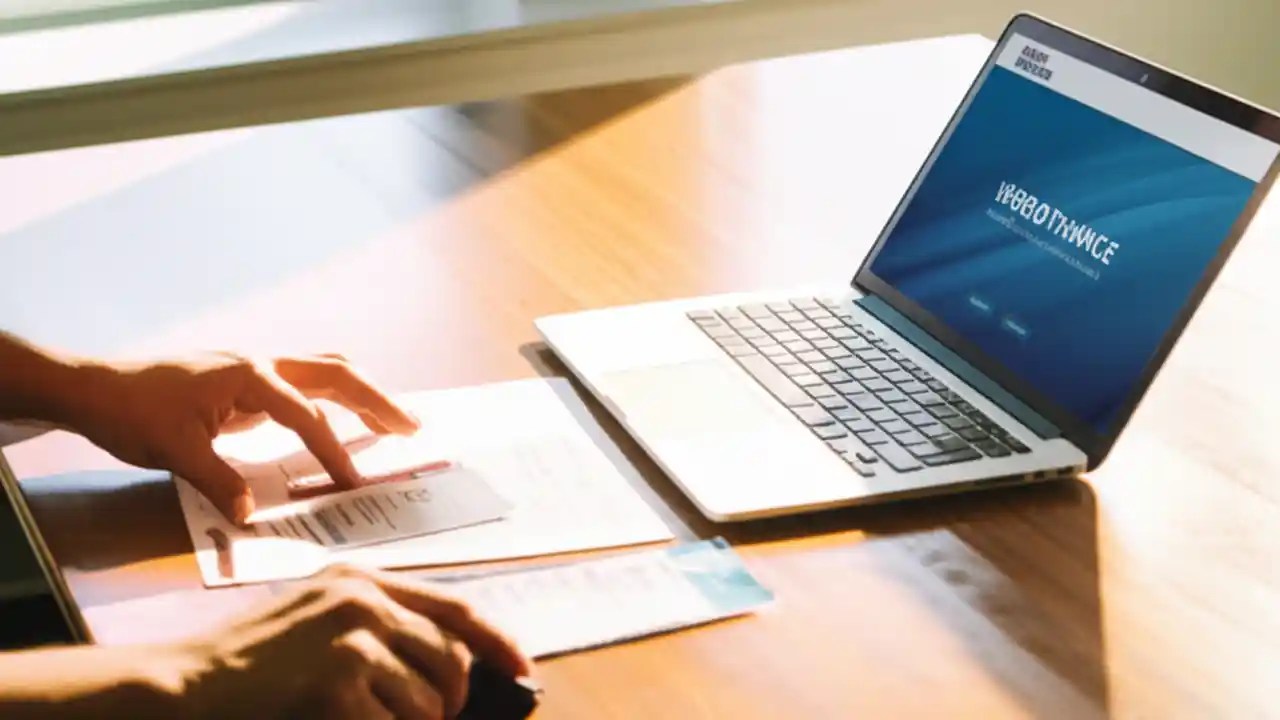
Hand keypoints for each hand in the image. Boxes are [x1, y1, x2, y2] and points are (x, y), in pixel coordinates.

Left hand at [67, 353, 418, 523]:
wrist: (95, 388)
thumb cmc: (133, 414)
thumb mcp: (175, 453)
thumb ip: (220, 482)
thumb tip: (253, 515)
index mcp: (250, 375)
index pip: (308, 416)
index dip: (334, 451)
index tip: (353, 484)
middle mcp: (261, 363)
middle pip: (335, 375)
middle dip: (377, 401)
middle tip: (413, 426)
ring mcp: (255, 368)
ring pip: (324, 372)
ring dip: (362, 393)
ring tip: (394, 420)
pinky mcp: (247, 380)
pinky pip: (306, 383)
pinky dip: (335, 398)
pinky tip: (344, 417)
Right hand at [172, 564, 530, 719]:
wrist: (190, 681)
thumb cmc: (255, 660)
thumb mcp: (321, 618)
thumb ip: (382, 625)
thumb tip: (452, 665)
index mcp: (365, 580)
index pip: (458, 605)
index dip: (498, 640)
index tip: (522, 668)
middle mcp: (366, 599)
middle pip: (454, 657)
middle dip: (453, 700)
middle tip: (435, 718)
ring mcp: (353, 636)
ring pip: (431, 699)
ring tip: (372, 719)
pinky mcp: (338, 679)